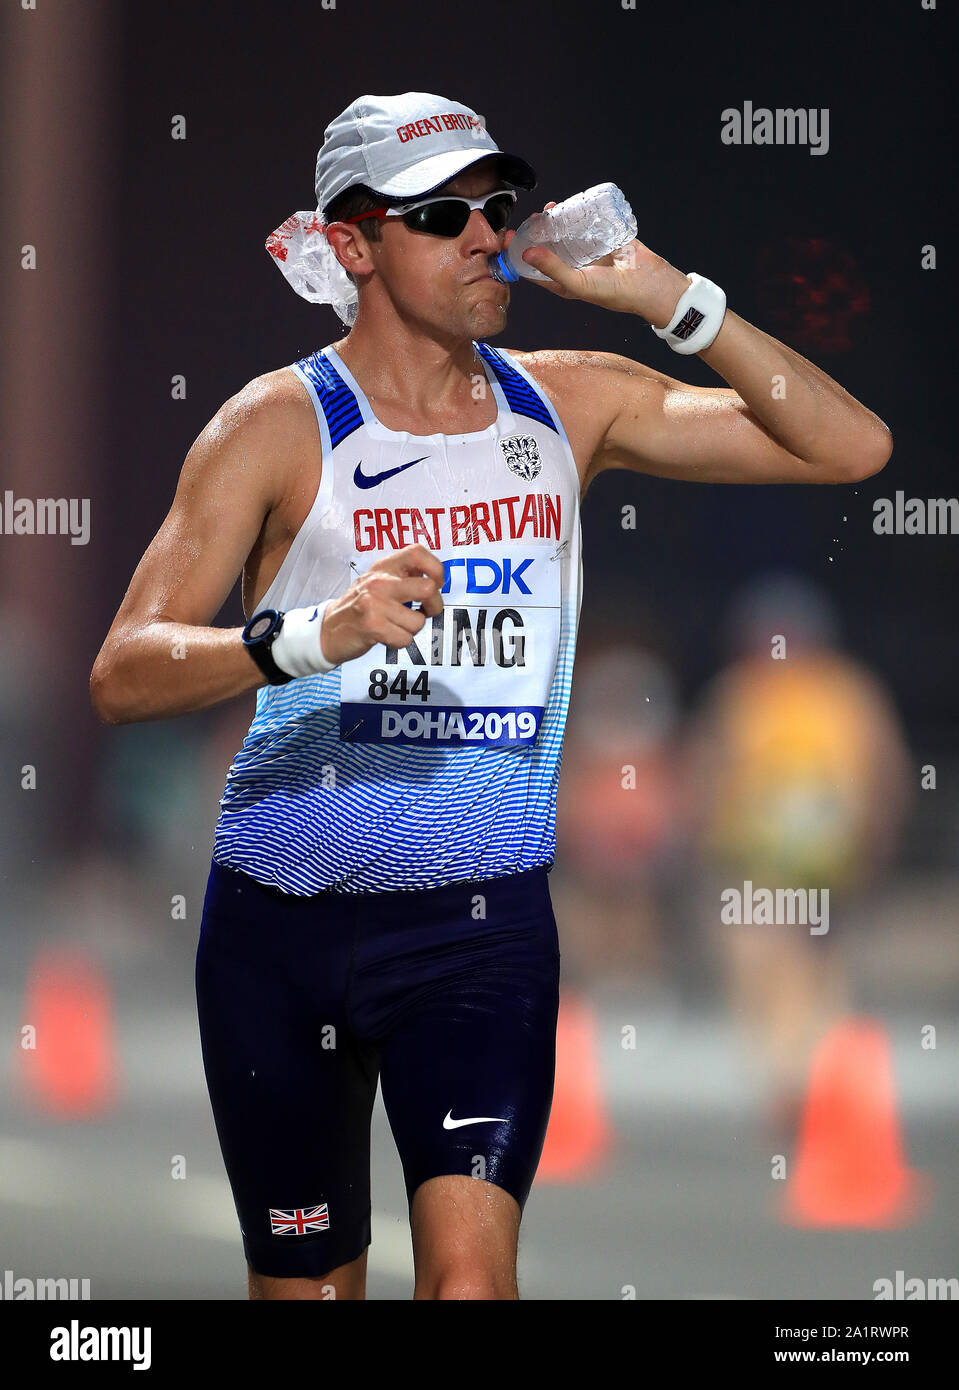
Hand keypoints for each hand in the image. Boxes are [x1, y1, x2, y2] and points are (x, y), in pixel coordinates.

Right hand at [321, 544, 444, 663]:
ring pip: (418, 621)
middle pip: (427, 588)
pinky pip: (405, 638)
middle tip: (425, 611)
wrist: (328, 629)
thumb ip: (403, 575)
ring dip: (411, 629)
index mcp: (384, 567)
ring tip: (395, 625)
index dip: (436, 569)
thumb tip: (436, 578)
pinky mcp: (372, 626)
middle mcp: (379, 581)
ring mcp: (374, 603)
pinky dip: (400, 642)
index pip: (418, 553)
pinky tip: (387, 635)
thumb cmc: (359, 606)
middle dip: (434, 605)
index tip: (435, 583)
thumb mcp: (378, 581)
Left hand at [516, 202, 691, 323]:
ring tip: (548, 209)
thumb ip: (552, 268)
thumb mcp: (578, 283)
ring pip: (564, 232)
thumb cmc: (613, 292)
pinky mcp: (600, 236)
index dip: (519, 254)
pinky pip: (584, 223)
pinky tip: (569, 206)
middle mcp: (571, 265)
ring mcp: (586, 250)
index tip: (508, 238)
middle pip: (547, 246)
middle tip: (530, 219)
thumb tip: (526, 253)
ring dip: (555, 220)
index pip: (534, 268)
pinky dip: (576, 214)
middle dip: (536, 232)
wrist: (648, 283)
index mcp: (562, 282)